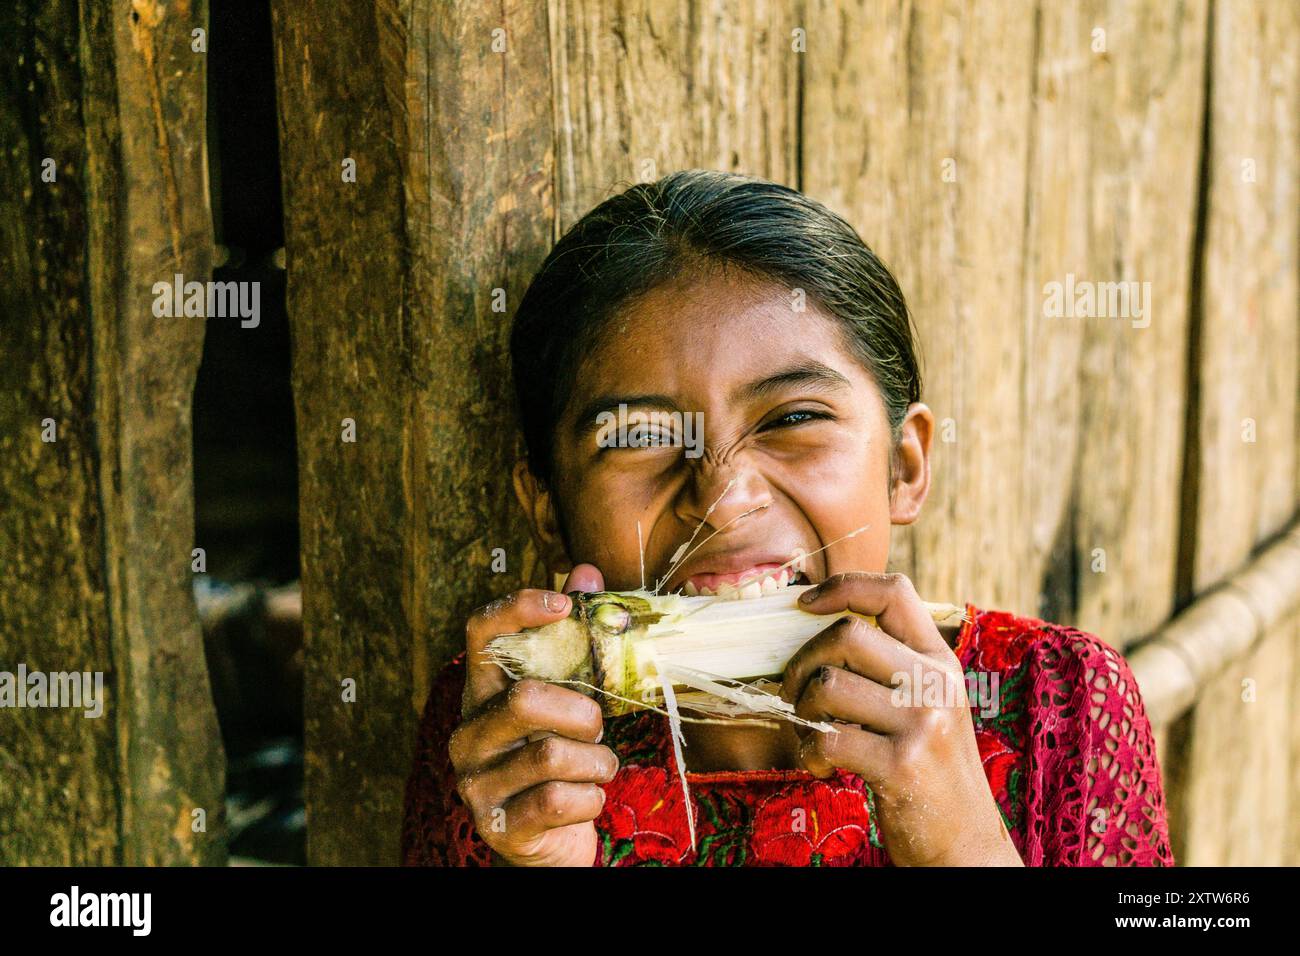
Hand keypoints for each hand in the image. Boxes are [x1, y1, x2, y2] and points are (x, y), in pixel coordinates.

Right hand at [449, 564, 618, 865]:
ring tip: (598, 768)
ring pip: (550, 755)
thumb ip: (575, 638)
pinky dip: (590, 799)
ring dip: (596, 762)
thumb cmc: (560, 756)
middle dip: (581, 713)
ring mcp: (476, 781)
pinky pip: (557, 801)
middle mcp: (468, 733)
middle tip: (596, 729)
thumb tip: (587, 571)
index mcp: (483, 692)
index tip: (564, 606)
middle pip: (525, 699)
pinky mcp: (498, 825)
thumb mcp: (570, 697)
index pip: (482, 633)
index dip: (518, 609)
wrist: (551, 839)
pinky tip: (586, 800)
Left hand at [781, 572, 1021, 865]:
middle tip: (793, 691)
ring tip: (810, 731)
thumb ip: (891, 666)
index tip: (803, 604)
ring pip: (829, 683)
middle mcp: (936, 684)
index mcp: (940, 661)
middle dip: (802, 660)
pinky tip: (820, 765)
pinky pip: (828, 737)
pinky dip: (809, 752)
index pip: (893, 592)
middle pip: (848, 633)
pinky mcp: (901, 765)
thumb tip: (817, 629)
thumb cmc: (931, 770)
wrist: (966, 844)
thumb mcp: (929, 705)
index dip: (841, 586)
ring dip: (800, 709)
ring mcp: (921, 724)